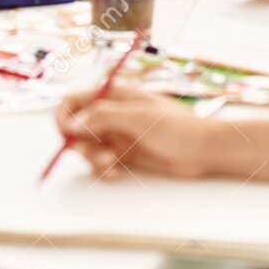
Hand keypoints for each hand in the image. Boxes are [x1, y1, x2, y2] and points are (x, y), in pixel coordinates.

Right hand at [55, 83, 221, 178]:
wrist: (204, 150)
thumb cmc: (177, 127)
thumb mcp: (138, 118)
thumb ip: (102, 118)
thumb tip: (71, 124)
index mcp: (112, 96)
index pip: (73, 100)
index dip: (63, 116)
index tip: (67, 134)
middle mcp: (110, 114)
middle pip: (75, 127)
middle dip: (79, 143)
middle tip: (95, 154)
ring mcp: (116, 135)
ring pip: (86, 147)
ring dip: (91, 158)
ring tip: (110, 164)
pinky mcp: (123, 155)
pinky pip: (100, 163)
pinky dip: (102, 169)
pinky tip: (115, 173)